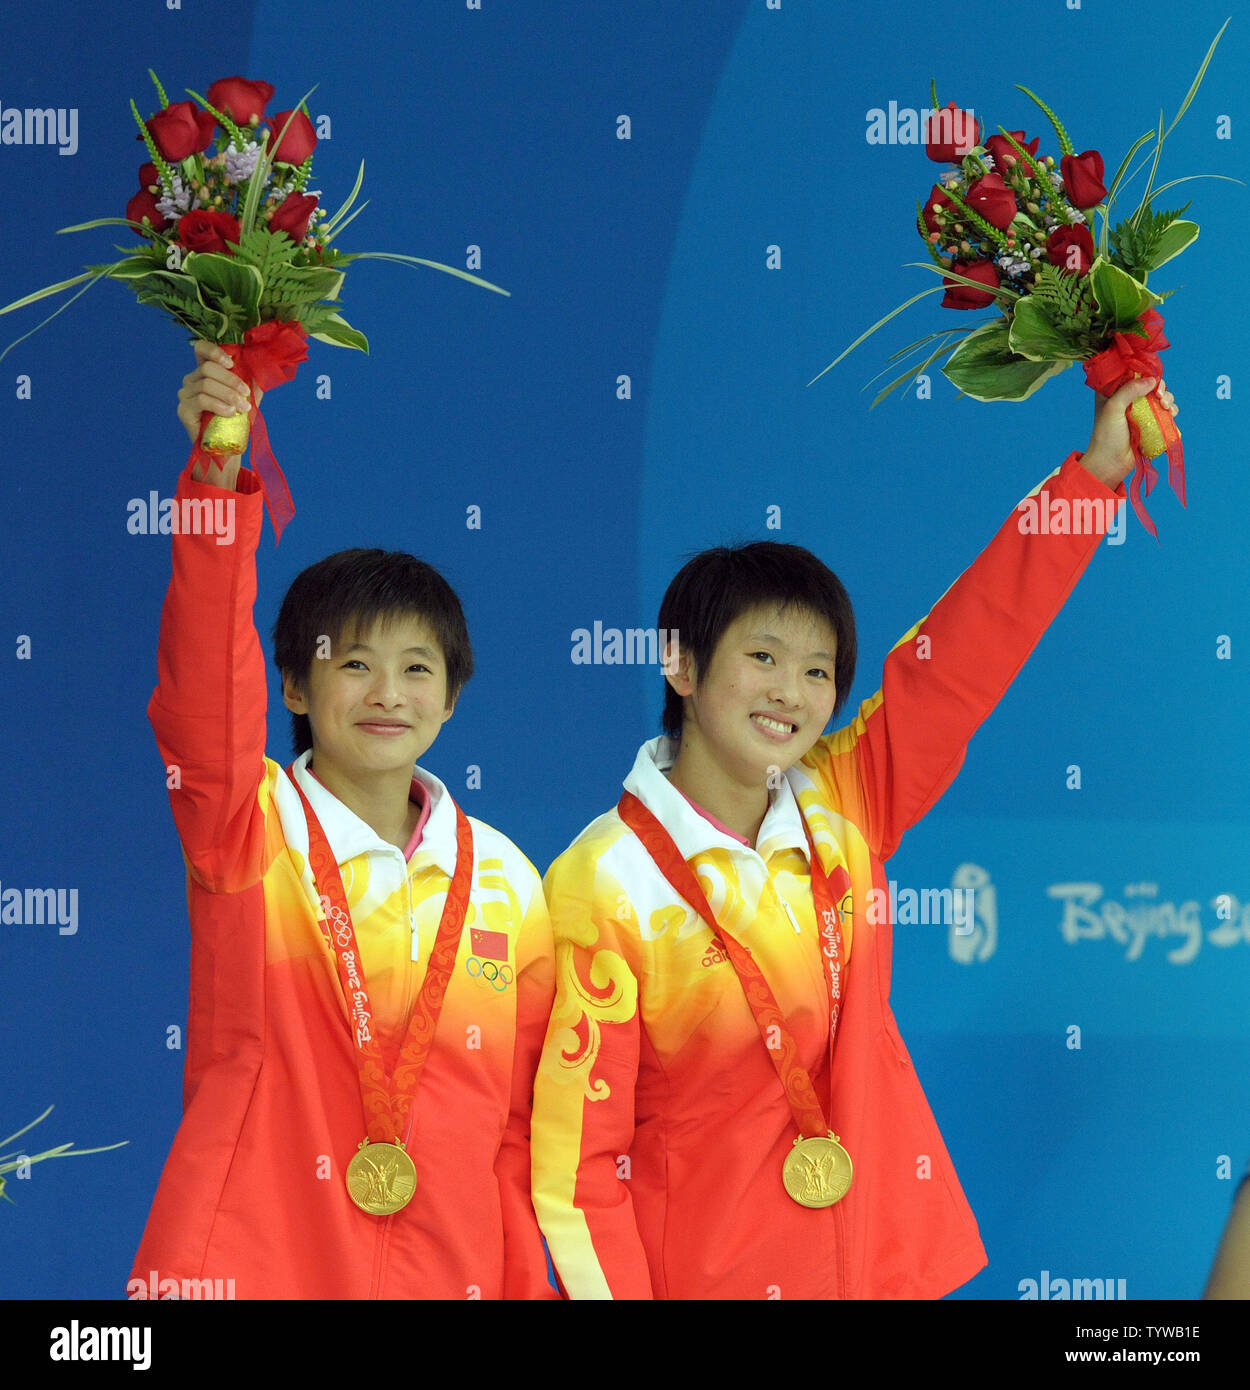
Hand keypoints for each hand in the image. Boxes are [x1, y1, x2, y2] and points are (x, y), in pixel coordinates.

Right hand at [177, 340, 263, 486]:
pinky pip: (201, 400)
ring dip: (228, 395)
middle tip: (245, 395)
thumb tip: (262, 362)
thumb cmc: (237, 420)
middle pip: (208, 368)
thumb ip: (252, 378)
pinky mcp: (184, 410)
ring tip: (242, 408)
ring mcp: (185, 394)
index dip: (214, 351)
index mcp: (205, 371)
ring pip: (206, 384)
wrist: (228, 447)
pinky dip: (219, 405)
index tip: (231, 363)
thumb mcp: (249, 396)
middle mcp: (192, 380)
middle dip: (231, 380)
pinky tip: (230, 413)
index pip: (201, 349)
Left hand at [1080, 376, 1177, 488]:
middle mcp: (1126, 399)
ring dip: (1168, 399)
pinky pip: (1164, 412)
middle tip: (1160, 398)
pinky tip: (1171, 415)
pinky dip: (1171, 411)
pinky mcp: (1148, 423)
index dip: (1145, 374)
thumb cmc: (1106, 437)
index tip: (1152, 381)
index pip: (1131, 373)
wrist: (1111, 464)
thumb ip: (1129, 390)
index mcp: (1112, 392)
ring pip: (1160, 398)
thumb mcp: (1113, 408)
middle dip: (1160, 388)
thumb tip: (1152, 380)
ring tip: (1167, 408)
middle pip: (1150, 384)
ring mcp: (1138, 412)